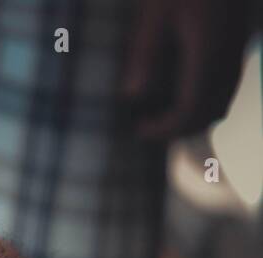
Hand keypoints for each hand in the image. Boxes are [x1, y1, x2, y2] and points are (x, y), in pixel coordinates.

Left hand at [122, 0, 254, 140]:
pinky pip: (226, 78)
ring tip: (158, 110)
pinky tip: (177, 85)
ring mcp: (238, 44)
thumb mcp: (154, 13)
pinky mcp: (238, 35)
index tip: (138, 129)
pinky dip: (204, 93)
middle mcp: (229, 52)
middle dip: (179, 127)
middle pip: (212, 110)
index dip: (164, 129)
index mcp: (208, 52)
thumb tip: (133, 96)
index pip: (190, 110)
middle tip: (147, 126)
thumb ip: (145, 55)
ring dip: (194, 112)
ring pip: (223, 96)